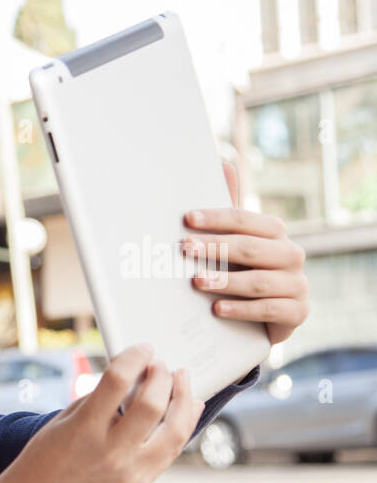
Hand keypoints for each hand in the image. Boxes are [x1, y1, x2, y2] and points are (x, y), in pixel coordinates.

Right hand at [0, 344, 202, 482]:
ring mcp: (129, 472)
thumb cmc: (45, 457)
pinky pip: (172, 450)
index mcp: (83, 430)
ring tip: (181, 380)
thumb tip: (136, 378)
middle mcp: (109, 452)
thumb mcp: (65, 420)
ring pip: (176, 430)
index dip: (134, 357)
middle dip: (162, 376)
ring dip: (184, 398)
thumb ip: (100, 400)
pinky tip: (185, 408)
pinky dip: (183, 424)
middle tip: (160, 364)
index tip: (142, 348)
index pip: (118, 381)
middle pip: (153, 403)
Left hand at [182, 161, 308, 345]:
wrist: (263, 321)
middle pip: (252, 249)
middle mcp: (291, 255)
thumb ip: (228, 213)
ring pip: (261, 281)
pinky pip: (271, 310)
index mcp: (275, 234)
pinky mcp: (298, 312)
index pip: (246, 221)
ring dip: (226, 281)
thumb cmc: (243, 274)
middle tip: (185, 249)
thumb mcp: (233, 245)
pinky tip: (217, 310)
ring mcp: (297, 285)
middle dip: (216, 248)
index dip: (217, 218)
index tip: (186, 219)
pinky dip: (242, 309)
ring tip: (197, 282)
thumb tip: (224, 162)